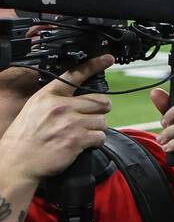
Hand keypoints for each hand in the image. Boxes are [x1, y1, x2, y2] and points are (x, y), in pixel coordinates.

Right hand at [0, 55, 113, 185]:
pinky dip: (96, 141)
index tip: (107, 58)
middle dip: (100, 110)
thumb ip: (54, 100)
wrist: (16, 163)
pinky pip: (100, 136)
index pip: (74, 75)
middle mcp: (60, 107)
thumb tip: (77, 97)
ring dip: (97, 128)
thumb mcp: (33, 109)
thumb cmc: (24, 139)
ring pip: (102, 120)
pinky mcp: (77, 139)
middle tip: (91, 117)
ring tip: (82, 133)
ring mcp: (70, 123)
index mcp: (48, 96)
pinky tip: (83, 144)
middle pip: (100, 101)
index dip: (94, 65)